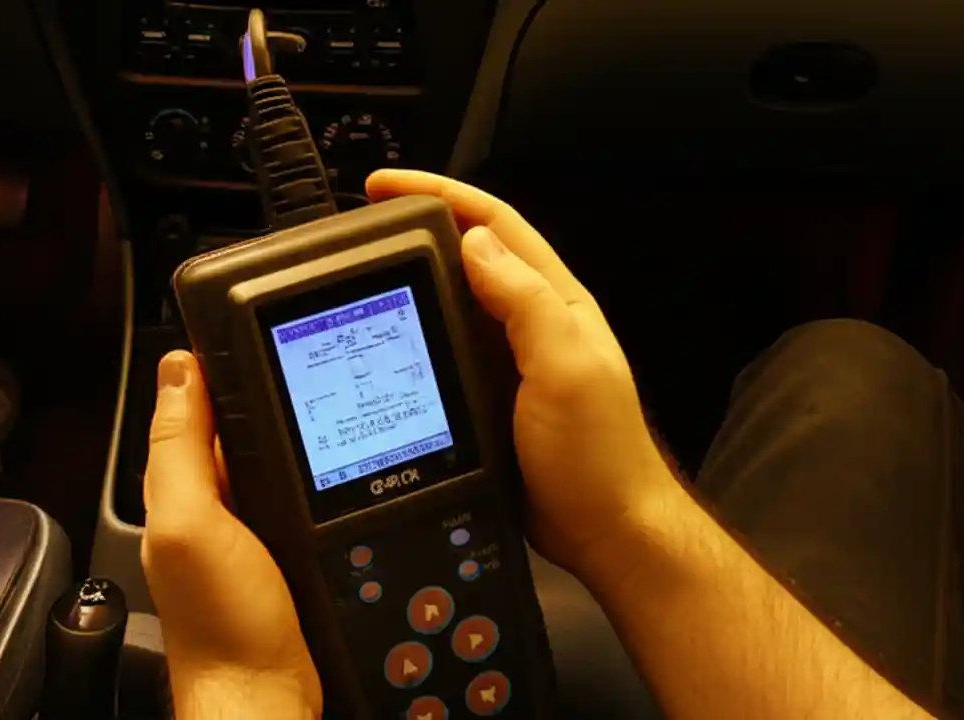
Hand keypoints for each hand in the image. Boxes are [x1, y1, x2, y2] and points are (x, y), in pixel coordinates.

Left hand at [141, 351, 320, 718]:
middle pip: (238, 428)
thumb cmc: (224, 625)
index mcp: (178, 488)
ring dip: (299, 431)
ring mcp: (249, 528)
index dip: (219, 364)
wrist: (266, 696)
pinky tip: (342, 460)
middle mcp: (209, 503)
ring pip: (273, 459)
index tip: (258, 326)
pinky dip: (318, 471)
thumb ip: (179, 450)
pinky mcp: (285, 549)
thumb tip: (179, 368)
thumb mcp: (191, 524)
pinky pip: (299, 492)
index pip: (193, 404)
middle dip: (267, 395)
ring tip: (333, 391)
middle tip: (312, 352)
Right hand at [367, 170, 673, 575]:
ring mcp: (508, 361)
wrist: (603, 531)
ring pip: (451, 303)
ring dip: (411, 283)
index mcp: (555, 302)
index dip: (440, 194)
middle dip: (417, 230)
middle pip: (468, 256)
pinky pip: (443, 352)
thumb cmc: (597, 455)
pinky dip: (413, 337)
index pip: (494, 225)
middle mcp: (531, 322)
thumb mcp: (565, 368)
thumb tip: (475, 243)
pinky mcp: (488, 399)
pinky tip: (385, 344)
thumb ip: (526, 303)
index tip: (383, 187)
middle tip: (360, 228)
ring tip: (360, 277)